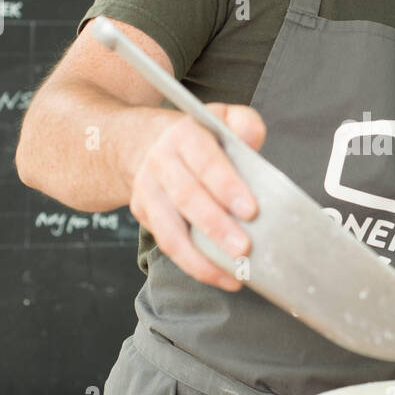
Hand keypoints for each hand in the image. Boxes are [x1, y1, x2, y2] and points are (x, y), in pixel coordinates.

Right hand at [128, 103, 265, 291]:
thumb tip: (252, 141)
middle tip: (244, 248)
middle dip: (216, 226)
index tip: (251, 210)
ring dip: (201, 257)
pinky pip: (168, 244)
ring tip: (233, 275)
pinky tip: (220, 277)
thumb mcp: (222, 118)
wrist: (147, 143)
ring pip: (170, 230)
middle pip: (187, 197)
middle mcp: (160, 161)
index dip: (227, 186)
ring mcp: (147, 190)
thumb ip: (243, 124)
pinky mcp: (143, 214)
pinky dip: (194, 265)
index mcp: (184, 134)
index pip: (205, 161)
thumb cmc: (199, 139)